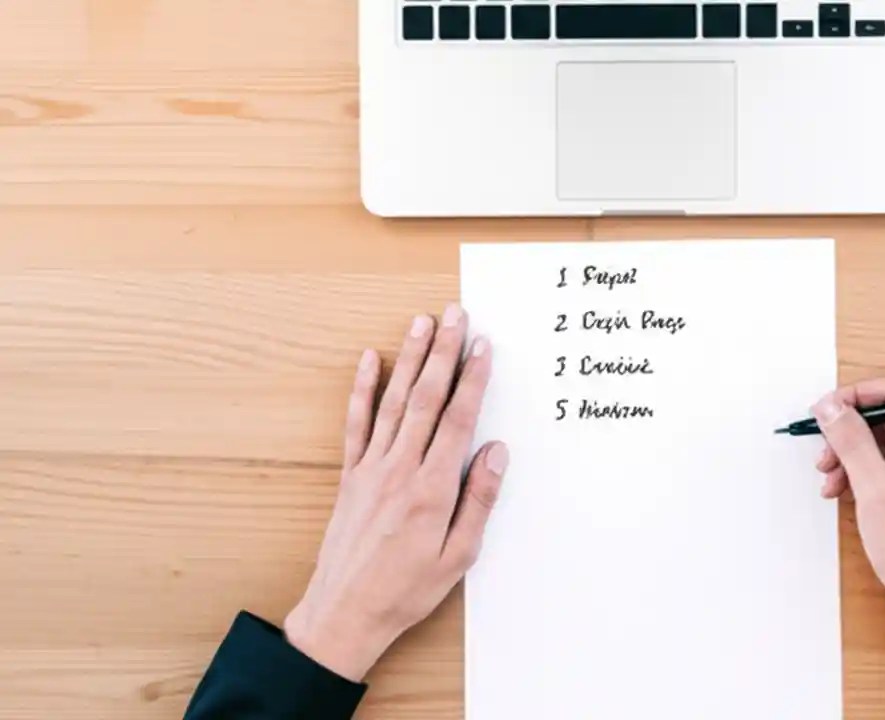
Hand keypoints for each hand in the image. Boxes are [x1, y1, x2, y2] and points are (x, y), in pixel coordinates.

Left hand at [283, 306, 507, 681]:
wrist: (345, 612)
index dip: (473, 379)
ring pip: (394, 401)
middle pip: (427, 398)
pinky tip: (369, 360)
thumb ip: (478, 500)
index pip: (458, 420)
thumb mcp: (459, 555)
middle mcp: (400, 469)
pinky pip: (357, 423)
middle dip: (444, 353)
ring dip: (410, 359)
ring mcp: (371, 468)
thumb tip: (495, 453)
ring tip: (422, 323)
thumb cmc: (407, 590)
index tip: (484, 346)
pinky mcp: (351, 476)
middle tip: (456, 316)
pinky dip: (363, 389)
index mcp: (432, 489)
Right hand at [812, 378, 884, 660]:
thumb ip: (850, 439)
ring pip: (878, 440)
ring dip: (849, 456)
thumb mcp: (873, 485)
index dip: (854, 399)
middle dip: (848, 435)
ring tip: (830, 479)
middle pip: (884, 417)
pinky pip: (883, 460)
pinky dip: (859, 471)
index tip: (824, 411)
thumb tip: (829, 405)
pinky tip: (840, 488)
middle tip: (823, 453)